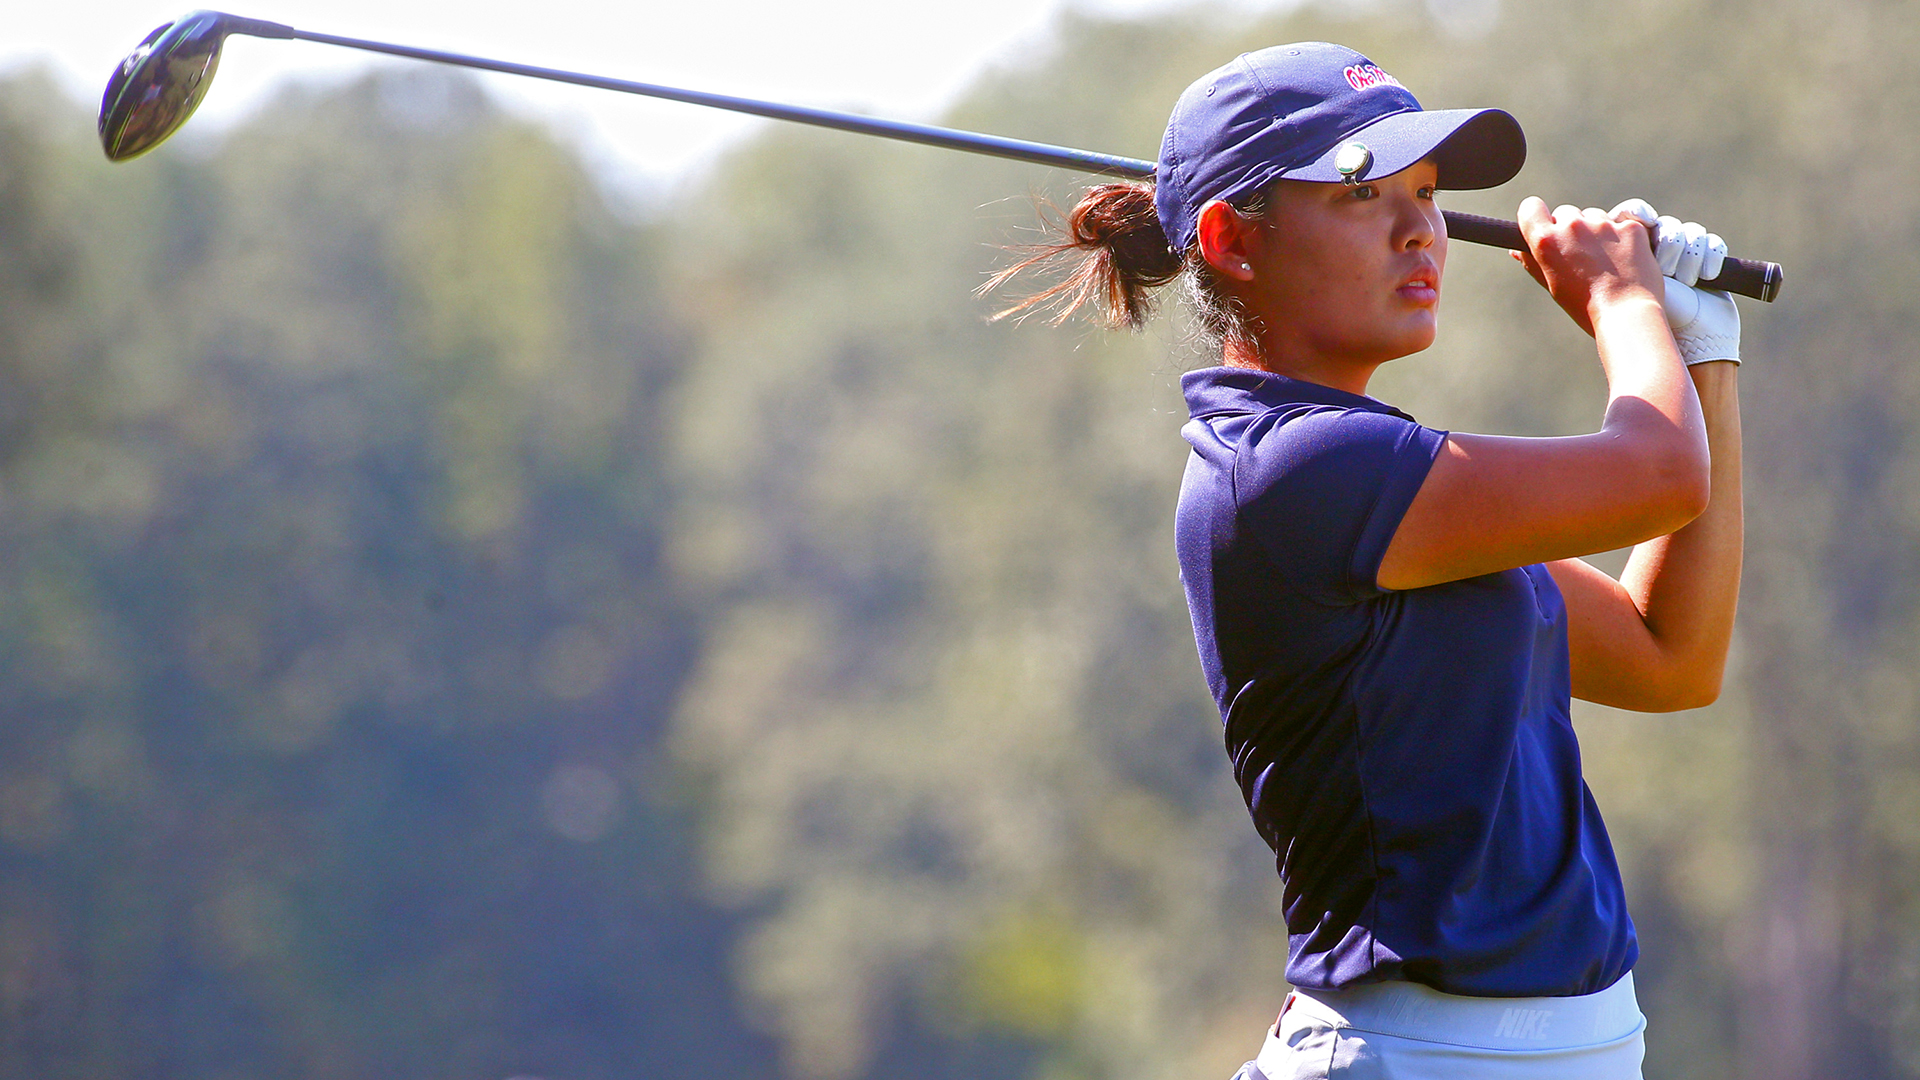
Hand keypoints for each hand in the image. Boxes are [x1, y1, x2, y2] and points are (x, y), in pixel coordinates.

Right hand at [1514, 196, 1665, 335]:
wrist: (1627, 314)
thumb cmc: (1586, 307)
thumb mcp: (1553, 286)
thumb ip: (1534, 262)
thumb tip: (1517, 251)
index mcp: (1546, 241)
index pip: (1531, 208)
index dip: (1536, 216)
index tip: (1544, 226)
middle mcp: (1572, 226)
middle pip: (1566, 212)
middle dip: (1570, 228)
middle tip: (1580, 255)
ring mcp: (1603, 224)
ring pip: (1594, 216)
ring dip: (1596, 231)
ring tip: (1605, 261)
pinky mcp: (1630, 226)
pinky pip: (1622, 224)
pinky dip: (1623, 237)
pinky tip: (1625, 260)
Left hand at [1609, 200, 1740, 364]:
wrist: (1682, 344)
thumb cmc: (1640, 322)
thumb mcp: (1613, 288)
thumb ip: (1593, 260)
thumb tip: (1572, 235)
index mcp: (1625, 253)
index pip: (1631, 214)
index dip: (1637, 212)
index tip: (1643, 219)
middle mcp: (1653, 253)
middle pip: (1663, 223)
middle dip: (1666, 244)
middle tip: (1663, 268)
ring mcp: (1681, 258)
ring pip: (1688, 232)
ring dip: (1687, 255)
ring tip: (1685, 281)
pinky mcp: (1707, 264)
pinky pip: (1711, 243)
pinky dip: (1709, 257)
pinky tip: (1703, 278)